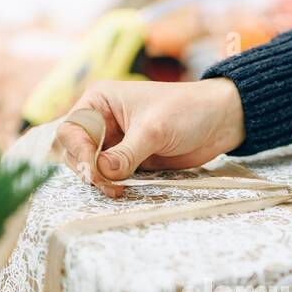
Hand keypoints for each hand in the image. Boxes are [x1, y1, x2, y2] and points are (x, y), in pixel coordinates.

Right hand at [55, 78, 245, 196]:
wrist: (220, 121)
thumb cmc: (187, 110)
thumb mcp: (154, 130)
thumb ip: (126, 153)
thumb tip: (102, 172)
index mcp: (100, 101)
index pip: (72, 129)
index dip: (78, 151)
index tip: (93, 169)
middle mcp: (103, 121)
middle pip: (76, 151)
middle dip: (87, 169)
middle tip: (107, 184)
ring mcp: (116, 142)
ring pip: (92, 167)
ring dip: (99, 180)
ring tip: (117, 189)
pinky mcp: (130, 159)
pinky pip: (111, 176)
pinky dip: (112, 185)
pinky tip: (122, 190)